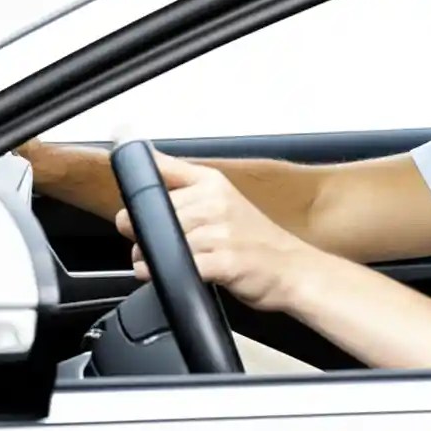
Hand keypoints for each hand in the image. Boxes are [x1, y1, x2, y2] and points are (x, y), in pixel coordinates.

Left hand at [114, 149, 313, 312]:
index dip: (138, 194)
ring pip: (162, 242)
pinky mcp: (224, 261)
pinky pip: (178, 265)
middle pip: (152, 215)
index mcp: (213, 183)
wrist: (295, 270)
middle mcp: (216, 203)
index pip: (158, 174)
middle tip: (149, 248)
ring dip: (149, 258)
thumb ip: (183, 180)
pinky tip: (163, 276)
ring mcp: (222, 232)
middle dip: (141, 235)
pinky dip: (162, 274)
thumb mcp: (223, 198)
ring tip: (157, 264)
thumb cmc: (257, 240)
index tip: (135, 209)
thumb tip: (143, 155)